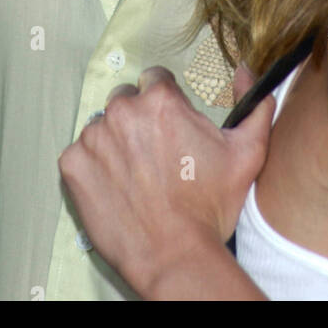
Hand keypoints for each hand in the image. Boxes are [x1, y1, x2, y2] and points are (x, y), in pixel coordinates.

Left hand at [58, 64, 272, 297]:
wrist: (175, 257)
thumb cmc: (210, 207)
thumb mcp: (247, 153)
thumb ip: (254, 105)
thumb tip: (246, 70)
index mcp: (160, 100)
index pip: (155, 80)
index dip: (165, 104)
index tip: (170, 130)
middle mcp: (123, 111)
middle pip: (126, 100)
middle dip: (138, 120)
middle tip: (153, 155)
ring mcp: (93, 137)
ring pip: (102, 126)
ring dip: (115, 143)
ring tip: (135, 176)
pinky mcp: (73, 165)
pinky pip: (79, 153)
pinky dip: (93, 167)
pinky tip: (114, 187)